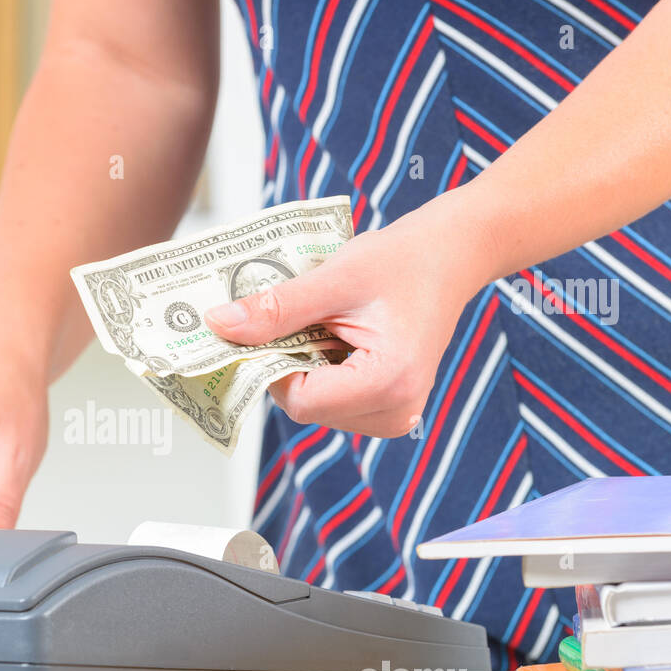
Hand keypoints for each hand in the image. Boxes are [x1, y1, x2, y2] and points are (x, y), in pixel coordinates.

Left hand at [203, 191, 495, 437]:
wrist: (451, 256)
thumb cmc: (403, 261)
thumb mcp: (334, 277)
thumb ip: (277, 308)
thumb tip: (219, 325)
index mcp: (389, 383)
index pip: (301, 400)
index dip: (270, 366)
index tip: (259, 328)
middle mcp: (397, 411)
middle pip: (306, 406)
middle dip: (286, 364)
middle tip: (290, 318)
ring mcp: (395, 415)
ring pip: (315, 406)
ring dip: (302, 366)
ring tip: (324, 323)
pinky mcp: (389, 409)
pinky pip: (333, 400)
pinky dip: (319, 370)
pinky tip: (333, 336)